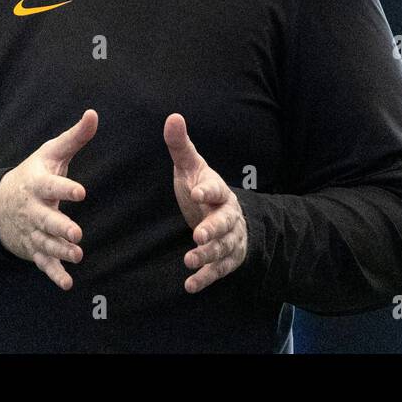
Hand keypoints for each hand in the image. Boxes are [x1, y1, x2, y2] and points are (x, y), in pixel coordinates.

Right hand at [0, 108, 96, 289]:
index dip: (65, 188)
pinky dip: (54, 274)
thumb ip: (74, 138)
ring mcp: (32, 231)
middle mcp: (33, 209)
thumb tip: (94, 114)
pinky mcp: (34, 248)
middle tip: (77, 234)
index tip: (81, 191)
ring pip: (45, 243)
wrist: (0, 203)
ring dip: (60, 251)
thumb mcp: (51, 153)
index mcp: (38, 184)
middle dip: (60, 227)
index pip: (52, 186)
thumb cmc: (34, 173)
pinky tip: (67, 283)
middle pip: (46, 219)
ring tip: (77, 256)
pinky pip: (43, 263)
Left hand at [164, 113, 246, 293]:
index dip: (208, 191)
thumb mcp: (191, 168)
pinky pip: (218, 270)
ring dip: (207, 255)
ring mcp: (230, 239)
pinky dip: (205, 277)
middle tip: (198, 235)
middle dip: (212, 229)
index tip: (197, 192)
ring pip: (222, 247)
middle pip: (224, 223)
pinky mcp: (227, 259)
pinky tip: (190, 285)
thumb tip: (172, 116)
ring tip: (190, 260)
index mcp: (219, 191)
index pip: (216, 189)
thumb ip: (180, 146)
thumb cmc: (202, 189)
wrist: (228, 215)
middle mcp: (228, 216)